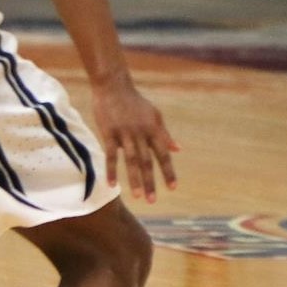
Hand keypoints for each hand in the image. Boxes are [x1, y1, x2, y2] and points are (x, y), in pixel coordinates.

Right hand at [93, 78, 178, 202]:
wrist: (114, 86)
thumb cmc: (135, 102)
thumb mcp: (155, 116)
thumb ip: (165, 135)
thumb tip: (178, 150)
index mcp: (154, 129)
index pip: (163, 154)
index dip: (168, 171)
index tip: (173, 188)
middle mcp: (141, 133)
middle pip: (147, 161)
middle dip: (151, 181)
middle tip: (153, 200)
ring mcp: (124, 133)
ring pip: (131, 160)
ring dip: (134, 179)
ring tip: (138, 196)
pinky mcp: (108, 132)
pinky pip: (110, 154)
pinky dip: (111, 170)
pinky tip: (112, 184)